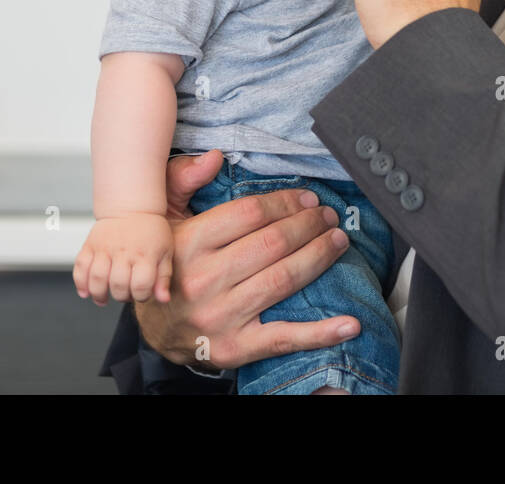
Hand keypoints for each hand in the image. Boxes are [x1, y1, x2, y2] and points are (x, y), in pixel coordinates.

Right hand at [73, 213, 173, 303]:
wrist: (132, 207)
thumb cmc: (152, 232)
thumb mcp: (165, 252)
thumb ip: (164, 277)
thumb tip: (163, 300)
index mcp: (146, 253)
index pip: (141, 285)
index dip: (141, 296)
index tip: (141, 294)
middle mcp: (124, 250)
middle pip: (118, 284)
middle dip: (121, 296)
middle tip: (124, 294)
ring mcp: (105, 247)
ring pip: (97, 278)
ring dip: (98, 294)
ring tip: (103, 299)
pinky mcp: (91, 244)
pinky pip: (80, 266)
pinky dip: (80, 282)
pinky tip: (86, 291)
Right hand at [131, 149, 360, 369]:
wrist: (154, 327)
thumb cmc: (167, 265)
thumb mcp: (163, 217)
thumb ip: (183, 180)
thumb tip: (216, 157)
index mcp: (189, 243)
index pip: (249, 214)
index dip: (285, 202)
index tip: (307, 198)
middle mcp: (204, 280)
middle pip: (272, 244)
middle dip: (309, 226)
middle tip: (328, 217)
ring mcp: (221, 316)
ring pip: (283, 280)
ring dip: (319, 257)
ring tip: (338, 242)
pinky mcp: (235, 347)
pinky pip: (284, 338)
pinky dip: (321, 332)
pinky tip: (350, 324)